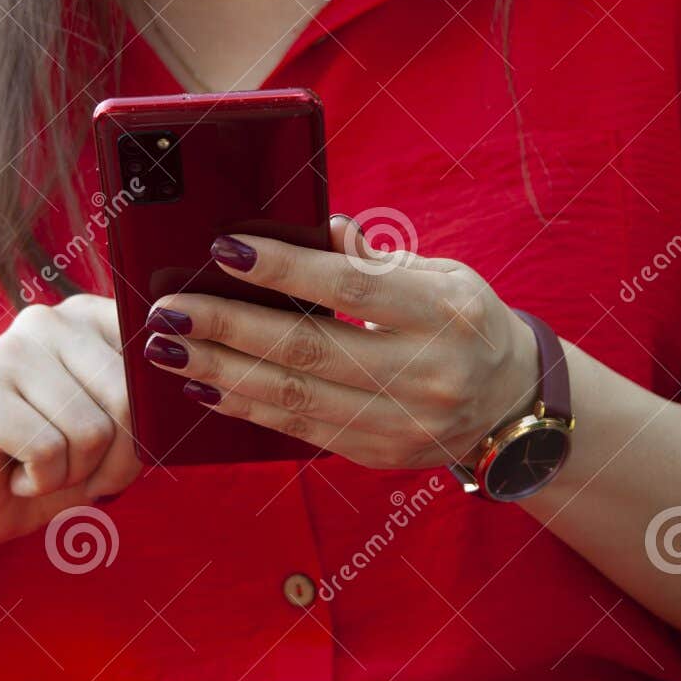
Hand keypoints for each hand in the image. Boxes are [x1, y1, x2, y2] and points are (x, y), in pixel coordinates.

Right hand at [0, 294, 141, 552]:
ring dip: (74, 473)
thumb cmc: (58, 467)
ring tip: (41, 467)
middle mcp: (46, 320)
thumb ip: (148, 403)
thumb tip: (174, 381)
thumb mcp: (120, 435)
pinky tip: (15, 474)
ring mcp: (4, 351)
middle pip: (128, 400)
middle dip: (115, 460)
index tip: (119, 444)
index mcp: (89, 316)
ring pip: (90, 431)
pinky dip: (41, 482)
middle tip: (76, 468)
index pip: (154, 364)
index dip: (149, 427)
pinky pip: (47, 451)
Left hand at [141, 215, 539, 469]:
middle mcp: (425, 373)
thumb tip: (315, 225)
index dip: (284, 268)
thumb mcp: (442, 276)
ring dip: (221, 372)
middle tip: (169, 310)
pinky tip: (205, 386)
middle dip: (229, 327)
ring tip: (169, 349)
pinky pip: (299, 430)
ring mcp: (402, 423)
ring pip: (294, 398)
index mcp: (443, 312)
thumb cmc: (464, 323)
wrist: (512, 404)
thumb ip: (376, 259)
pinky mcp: (378, 455)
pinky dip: (247, 407)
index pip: (351, 286)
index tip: (226, 249)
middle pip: (308, 349)